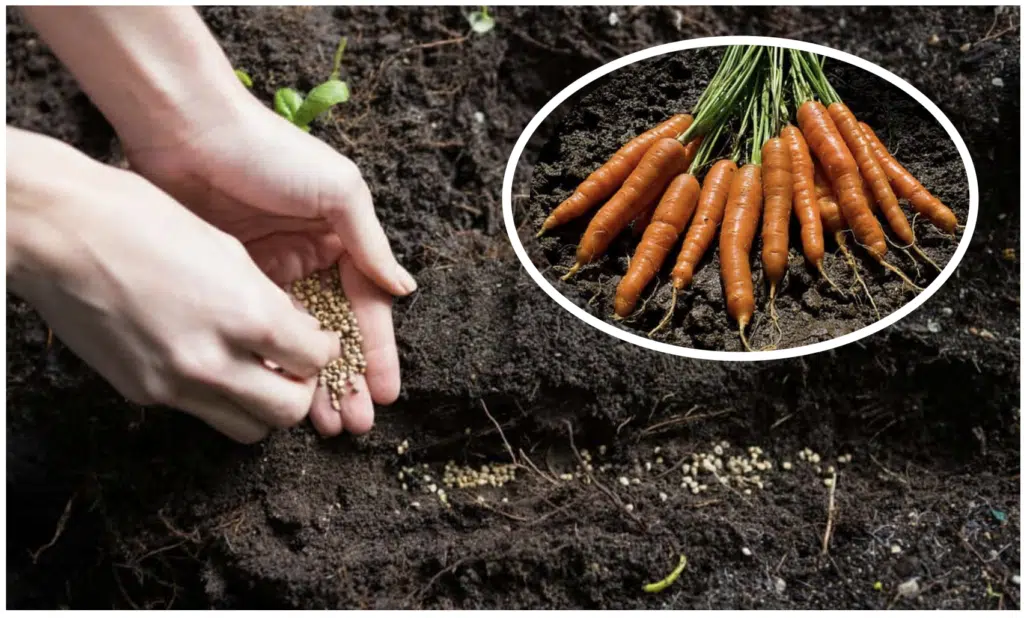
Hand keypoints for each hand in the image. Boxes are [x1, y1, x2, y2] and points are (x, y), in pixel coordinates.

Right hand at [7, 127, 339, 442]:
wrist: (56, 231)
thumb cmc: (139, 220)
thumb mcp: (226, 248)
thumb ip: (268, 299)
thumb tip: (297, 331)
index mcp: (243, 315)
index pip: (313, 360)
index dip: (323, 349)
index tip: (317, 340)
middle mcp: (211, 361)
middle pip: (287, 412)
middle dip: (300, 389)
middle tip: (293, 365)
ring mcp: (173, 384)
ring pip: (247, 428)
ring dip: (262, 406)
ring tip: (255, 371)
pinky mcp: (142, 394)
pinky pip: (198, 412)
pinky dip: (215, 396)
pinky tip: (208, 361)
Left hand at [122, 98, 415, 436]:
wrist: (189, 131)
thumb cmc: (270, 153)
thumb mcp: (337, 191)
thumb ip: (369, 244)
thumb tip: (403, 290)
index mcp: (342, 240)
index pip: (367, 308)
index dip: (377, 352)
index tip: (384, 393)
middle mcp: (311, 260)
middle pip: (336, 334)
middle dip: (347, 380)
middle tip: (354, 424)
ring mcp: (272, 274)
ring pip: (299, 341)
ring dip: (313, 381)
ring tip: (324, 423)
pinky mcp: (232, 280)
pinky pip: (260, 332)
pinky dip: (272, 362)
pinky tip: (279, 392)